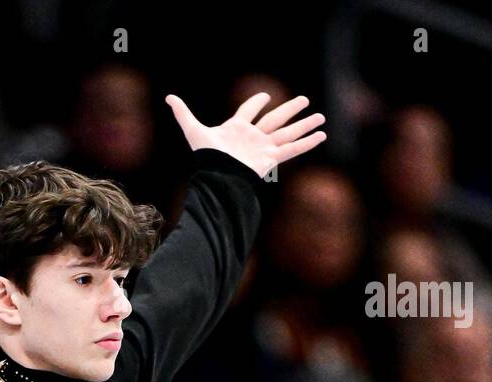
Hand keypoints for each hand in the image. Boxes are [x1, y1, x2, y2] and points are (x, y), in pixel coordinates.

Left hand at [164, 92, 325, 177]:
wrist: (216, 176)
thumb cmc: (205, 156)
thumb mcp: (194, 130)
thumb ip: (183, 113)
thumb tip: (169, 97)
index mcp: (236, 129)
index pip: (249, 111)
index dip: (255, 103)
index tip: (265, 96)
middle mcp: (252, 137)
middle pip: (275, 119)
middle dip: (289, 109)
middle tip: (305, 100)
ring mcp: (263, 148)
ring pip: (288, 132)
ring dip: (305, 124)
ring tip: (322, 116)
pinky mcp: (271, 159)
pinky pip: (292, 149)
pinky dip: (307, 143)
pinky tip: (321, 135)